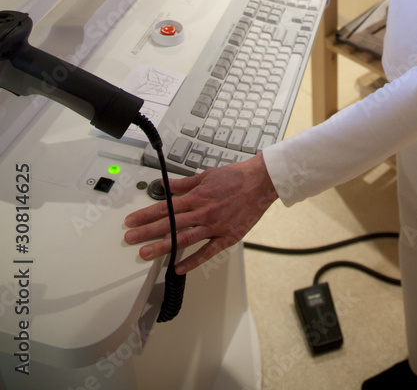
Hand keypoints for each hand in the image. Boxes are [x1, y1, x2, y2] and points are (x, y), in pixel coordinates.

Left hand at [123, 154, 277, 273]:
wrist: (261, 182)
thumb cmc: (236, 177)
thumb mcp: (207, 175)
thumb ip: (185, 183)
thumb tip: (167, 186)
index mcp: (197, 197)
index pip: (165, 208)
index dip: (145, 215)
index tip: (132, 221)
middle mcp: (203, 212)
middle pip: (169, 224)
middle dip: (147, 232)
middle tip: (130, 239)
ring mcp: (214, 226)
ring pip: (184, 239)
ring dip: (163, 247)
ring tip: (145, 253)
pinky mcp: (227, 237)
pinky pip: (207, 252)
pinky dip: (192, 261)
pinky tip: (178, 267)